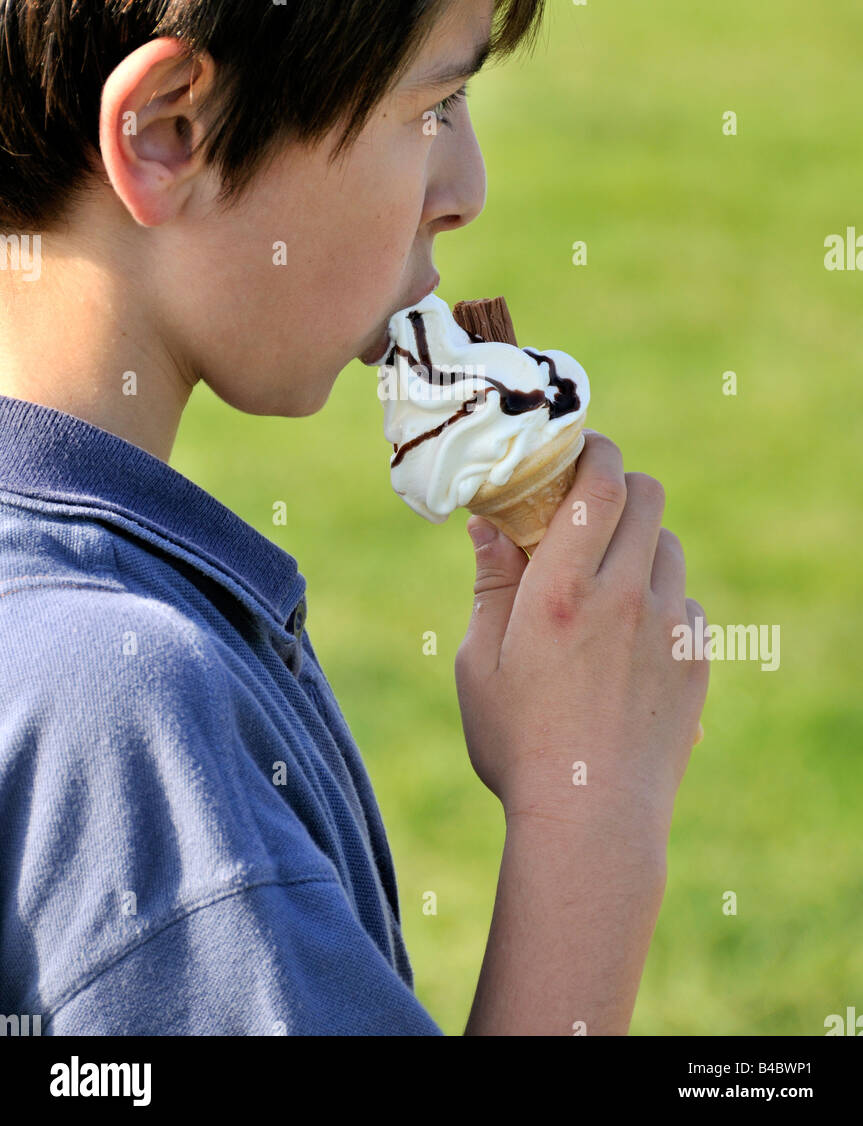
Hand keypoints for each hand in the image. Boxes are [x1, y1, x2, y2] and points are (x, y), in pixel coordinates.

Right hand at [454, 431, 708, 834]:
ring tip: (608, 579)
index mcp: (559, 590)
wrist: (591, 822)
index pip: (598, 483)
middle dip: (620, 486)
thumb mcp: (479, 663)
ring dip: (639, 545)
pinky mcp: (696, 661)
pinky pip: (688, 604)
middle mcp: (622, 597)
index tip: (579, 450)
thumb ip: (491, 582)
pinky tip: (631, 637)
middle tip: (591, 507)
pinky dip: (662, 601)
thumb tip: (488, 521)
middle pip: (647, 497)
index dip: (594, 451)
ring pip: (669, 547)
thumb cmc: (518, 746)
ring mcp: (668, 628)